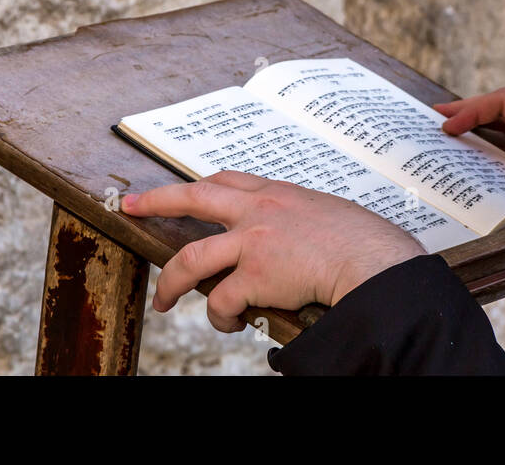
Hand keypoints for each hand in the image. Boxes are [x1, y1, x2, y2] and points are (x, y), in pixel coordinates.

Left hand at [121, 171, 426, 332]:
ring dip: (171, 283)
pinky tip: (232, 324)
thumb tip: (293, 243)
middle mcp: (259, 210)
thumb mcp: (326, 214)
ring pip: (191, 258)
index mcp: (277, 194)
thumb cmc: (364, 243)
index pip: (226, 180)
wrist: (373, 260)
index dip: (197, 185)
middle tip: (131, 206)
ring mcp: (253, 241)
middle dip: (156, 201)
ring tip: (163, 302)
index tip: (177, 189)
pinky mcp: (255, 276)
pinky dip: (221, 318)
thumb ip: (299, 222)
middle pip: (194, 197)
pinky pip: (220, 302)